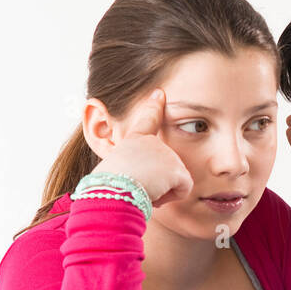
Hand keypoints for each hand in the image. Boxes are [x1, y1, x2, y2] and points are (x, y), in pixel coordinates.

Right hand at [95, 88, 193, 208]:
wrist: (112, 192)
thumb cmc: (106, 188)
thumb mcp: (112, 171)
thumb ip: (128, 167)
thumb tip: (125, 181)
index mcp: (132, 140)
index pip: (146, 119)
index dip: (153, 105)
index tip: (159, 92)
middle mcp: (152, 142)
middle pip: (166, 167)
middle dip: (157, 181)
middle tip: (136, 185)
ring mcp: (166, 153)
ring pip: (174, 180)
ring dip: (161, 191)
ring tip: (141, 189)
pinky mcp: (177, 168)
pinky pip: (183, 189)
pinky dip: (170, 197)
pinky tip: (154, 193)